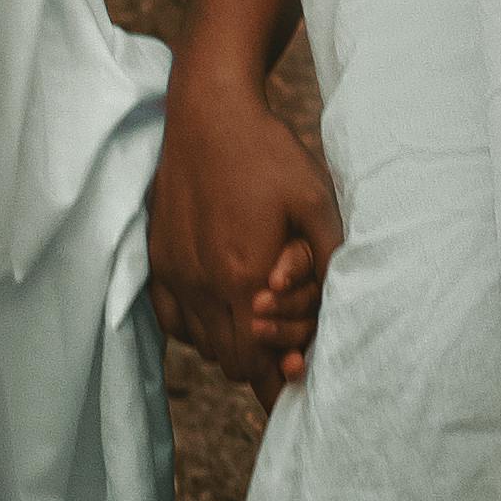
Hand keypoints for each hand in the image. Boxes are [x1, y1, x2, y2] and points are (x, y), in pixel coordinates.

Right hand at [149, 57, 340, 400]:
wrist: (209, 113)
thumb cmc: (268, 154)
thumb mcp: (316, 202)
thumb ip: (330, 259)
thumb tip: (343, 307)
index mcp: (244, 278)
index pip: (257, 363)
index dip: (277, 385)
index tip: (294, 387)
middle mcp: (203, 285)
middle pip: (231, 362)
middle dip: (260, 367)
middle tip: (285, 357)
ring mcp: (175, 274)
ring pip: (202, 345)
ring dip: (230, 347)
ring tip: (257, 330)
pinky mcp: (157, 259)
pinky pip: (172, 321)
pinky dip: (197, 328)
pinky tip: (219, 311)